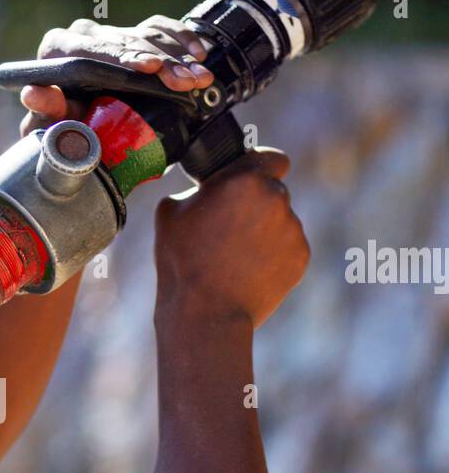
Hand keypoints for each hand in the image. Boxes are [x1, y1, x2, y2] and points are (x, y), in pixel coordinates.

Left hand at [19, 15, 213, 135]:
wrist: (80, 123)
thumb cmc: (62, 125)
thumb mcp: (51, 124)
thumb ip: (45, 112)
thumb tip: (33, 93)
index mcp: (58, 48)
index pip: (92, 49)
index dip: (123, 57)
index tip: (148, 69)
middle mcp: (84, 33)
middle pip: (127, 44)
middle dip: (161, 63)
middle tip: (185, 81)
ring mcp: (111, 32)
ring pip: (148, 37)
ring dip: (178, 59)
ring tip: (199, 79)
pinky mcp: (133, 32)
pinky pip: (161, 28)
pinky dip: (182, 40)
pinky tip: (199, 53)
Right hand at [154, 149, 308, 329]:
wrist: (206, 314)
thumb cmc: (182, 262)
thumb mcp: (169, 212)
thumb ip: (195, 190)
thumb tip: (205, 192)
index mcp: (245, 180)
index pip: (272, 159)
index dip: (261, 168)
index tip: (252, 181)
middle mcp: (276, 198)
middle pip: (273, 192)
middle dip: (256, 205)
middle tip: (229, 231)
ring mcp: (293, 229)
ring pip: (281, 221)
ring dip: (265, 232)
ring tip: (235, 259)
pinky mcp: (301, 257)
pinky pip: (288, 247)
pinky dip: (274, 256)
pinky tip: (248, 272)